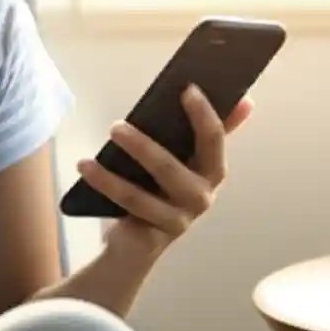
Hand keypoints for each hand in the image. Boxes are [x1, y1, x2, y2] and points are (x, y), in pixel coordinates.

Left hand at [77, 85, 254, 258]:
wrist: (138, 242)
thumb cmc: (160, 190)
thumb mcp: (179, 158)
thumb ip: (201, 131)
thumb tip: (243, 100)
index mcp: (212, 172)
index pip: (214, 139)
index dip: (204, 114)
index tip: (188, 88)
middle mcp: (201, 197)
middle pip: (172, 170)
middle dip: (142, 147)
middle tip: (116, 127)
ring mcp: (177, 221)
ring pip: (141, 196)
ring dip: (110, 177)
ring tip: (87, 160)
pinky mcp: (153, 239)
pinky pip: (125, 211)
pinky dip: (103, 188)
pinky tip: (86, 170)